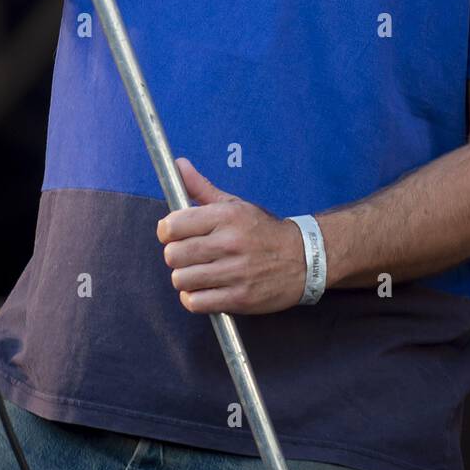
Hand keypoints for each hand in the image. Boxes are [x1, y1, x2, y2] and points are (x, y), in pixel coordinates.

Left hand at [156, 158, 305, 314]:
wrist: (303, 259)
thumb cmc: (263, 231)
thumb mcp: (235, 204)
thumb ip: (201, 188)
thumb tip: (178, 165)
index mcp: (226, 216)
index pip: (173, 225)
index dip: (166, 231)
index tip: (172, 234)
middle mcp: (230, 243)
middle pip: (173, 255)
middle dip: (175, 255)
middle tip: (188, 255)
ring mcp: (235, 272)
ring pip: (181, 280)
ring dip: (184, 278)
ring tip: (198, 272)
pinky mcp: (240, 298)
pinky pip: (196, 303)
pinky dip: (195, 298)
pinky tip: (205, 289)